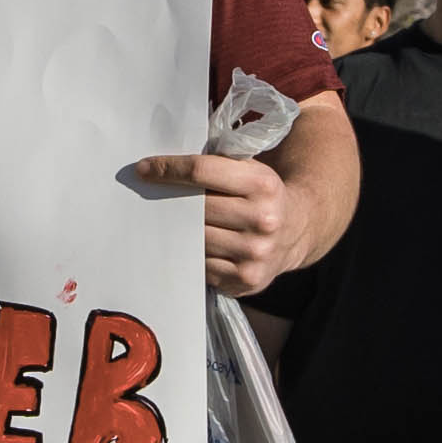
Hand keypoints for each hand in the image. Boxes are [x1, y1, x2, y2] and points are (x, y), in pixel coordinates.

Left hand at [138, 148, 311, 294]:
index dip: (168, 169)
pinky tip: (189, 246)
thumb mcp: (250, 169)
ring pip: (195, 239)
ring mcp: (254, 253)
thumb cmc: (261, 194)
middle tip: (150, 196)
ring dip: (176, 231)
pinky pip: (202, 265)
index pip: (201, 171)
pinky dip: (191, 254)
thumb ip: (216, 163)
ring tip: (168, 222)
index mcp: (262, 184)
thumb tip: (161, 165)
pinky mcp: (245, 279)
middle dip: (168, 201)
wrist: (297, 229)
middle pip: (196, 208)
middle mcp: (262, 220)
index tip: (144, 169)